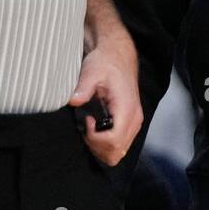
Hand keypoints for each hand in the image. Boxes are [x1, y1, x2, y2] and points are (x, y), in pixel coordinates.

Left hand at [69, 34, 141, 165]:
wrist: (117, 56)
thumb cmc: (105, 63)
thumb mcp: (92, 71)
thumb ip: (83, 87)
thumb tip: (73, 101)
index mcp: (127, 108)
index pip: (114, 141)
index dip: (95, 139)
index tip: (86, 121)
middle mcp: (134, 119)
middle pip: (116, 152)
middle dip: (96, 145)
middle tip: (85, 127)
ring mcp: (134, 123)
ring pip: (118, 153)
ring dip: (100, 147)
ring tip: (90, 128)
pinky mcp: (130, 125)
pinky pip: (119, 147)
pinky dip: (105, 145)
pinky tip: (95, 129)